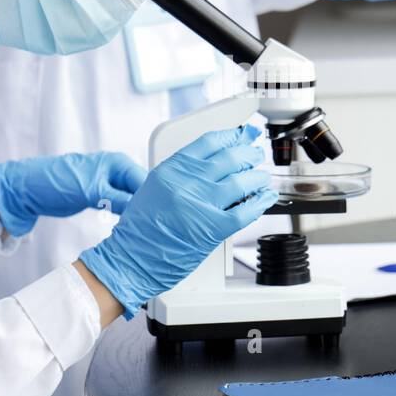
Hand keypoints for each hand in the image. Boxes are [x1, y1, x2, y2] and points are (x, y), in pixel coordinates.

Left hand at [0, 152, 147, 237]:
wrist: (28, 190)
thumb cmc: (55, 181)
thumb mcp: (91, 190)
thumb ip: (117, 198)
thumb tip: (140, 209)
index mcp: (118, 163)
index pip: (145, 181)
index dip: (155, 199)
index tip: (161, 217)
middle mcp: (116, 172)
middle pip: (141, 192)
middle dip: (147, 208)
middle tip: (154, 228)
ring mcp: (109, 185)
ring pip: (132, 201)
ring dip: (136, 214)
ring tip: (146, 230)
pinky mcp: (101, 197)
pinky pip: (121, 207)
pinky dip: (125, 217)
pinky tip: (131, 228)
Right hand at [79, 124, 277, 318]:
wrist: (130, 260)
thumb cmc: (139, 231)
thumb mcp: (154, 189)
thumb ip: (181, 176)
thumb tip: (211, 168)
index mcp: (171, 169)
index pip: (209, 142)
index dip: (232, 136)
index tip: (242, 135)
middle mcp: (186, 182)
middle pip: (230, 158)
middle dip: (249, 154)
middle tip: (256, 154)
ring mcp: (200, 203)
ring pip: (242, 181)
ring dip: (257, 177)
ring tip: (262, 177)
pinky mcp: (212, 228)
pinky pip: (246, 210)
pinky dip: (260, 203)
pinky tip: (266, 198)